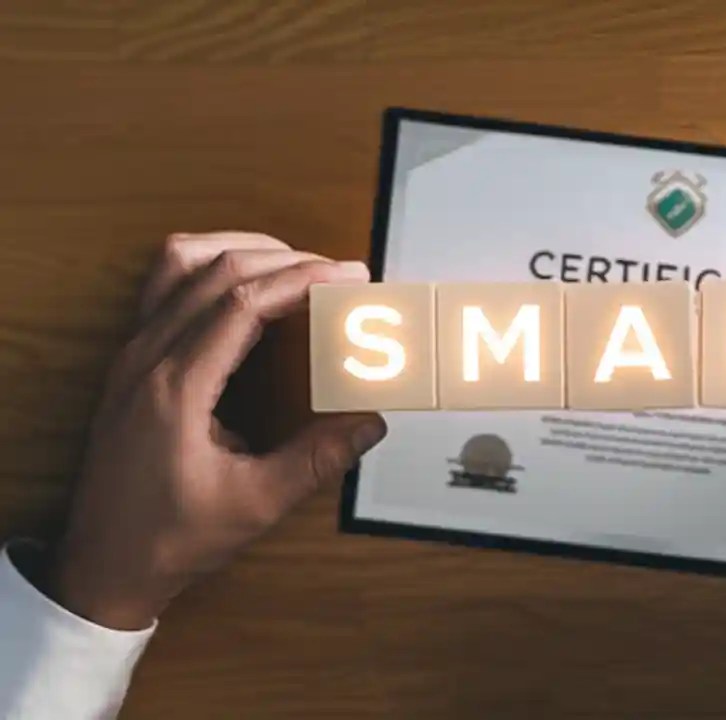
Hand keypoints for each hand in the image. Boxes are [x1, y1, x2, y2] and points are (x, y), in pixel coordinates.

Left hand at [43, 232, 386, 629]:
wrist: (103, 563)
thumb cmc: (168, 538)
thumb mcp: (255, 505)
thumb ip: (316, 459)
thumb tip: (369, 422)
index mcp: (175, 388)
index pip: (241, 302)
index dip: (300, 278)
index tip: (345, 274)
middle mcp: (146, 358)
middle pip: (215, 270)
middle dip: (284, 258)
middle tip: (336, 271)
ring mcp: (132, 355)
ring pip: (180, 263)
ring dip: (241, 251)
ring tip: (293, 265)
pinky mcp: (131, 361)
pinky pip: (164, 285)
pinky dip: (208, 268)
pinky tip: (244, 287)